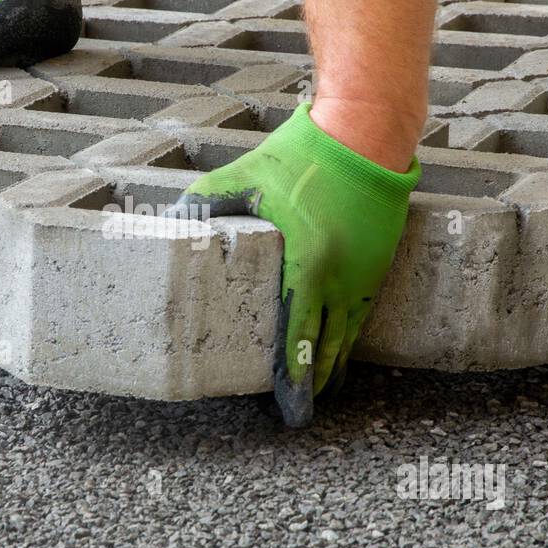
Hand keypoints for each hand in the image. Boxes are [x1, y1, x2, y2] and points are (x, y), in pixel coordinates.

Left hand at [169, 103, 418, 426]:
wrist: (364, 135)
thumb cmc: (301, 157)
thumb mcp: (244, 178)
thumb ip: (205, 203)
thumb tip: (169, 222)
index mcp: (308, 263)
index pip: (299, 334)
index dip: (294, 374)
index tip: (289, 403)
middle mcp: (341, 277)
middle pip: (328, 344)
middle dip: (315, 382)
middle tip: (301, 411)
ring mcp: (365, 272)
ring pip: (350, 334)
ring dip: (335, 364)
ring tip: (323, 391)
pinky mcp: (378, 262)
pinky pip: (363, 312)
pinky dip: (350, 336)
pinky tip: (341, 348)